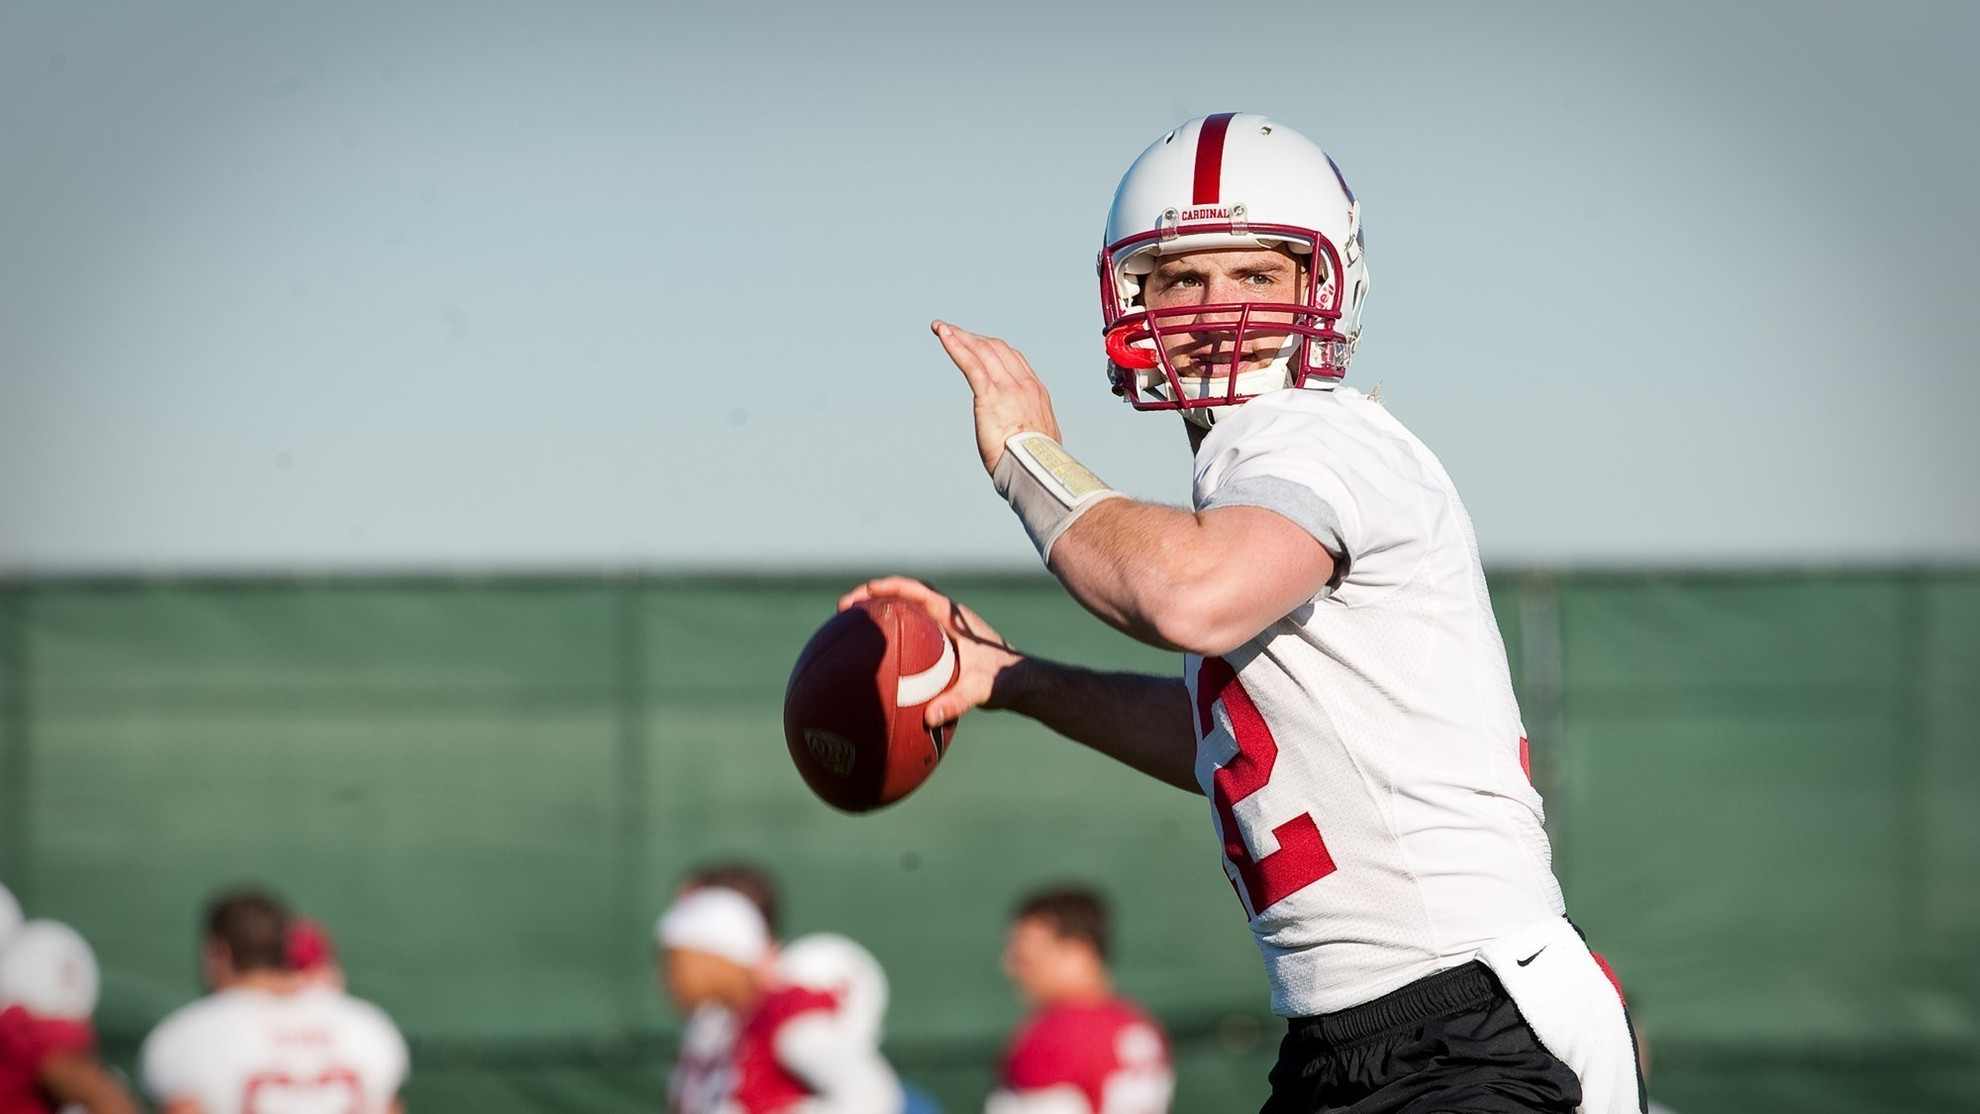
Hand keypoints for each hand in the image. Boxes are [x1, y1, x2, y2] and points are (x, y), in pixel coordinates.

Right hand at [838, 576, 1021, 725]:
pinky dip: (892, 631)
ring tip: (852, 623)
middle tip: (845, 606)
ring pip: (908, 611)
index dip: (890, 587)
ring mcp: (944, 628)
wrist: (1022, 683)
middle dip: (875, 596)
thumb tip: (929, 716)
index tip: (864, 592)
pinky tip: (876, 654)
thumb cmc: (1004, 681)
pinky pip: (912, 629)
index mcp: (953, 617)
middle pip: (905, 596)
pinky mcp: (943, 641)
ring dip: (882, 611)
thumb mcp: (980, 690)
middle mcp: (947, 617)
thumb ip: (957, 702)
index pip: (918, 592)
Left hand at [931, 320, 1062, 474]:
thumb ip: (1030, 430)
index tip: (977, 346)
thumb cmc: (1036, 464)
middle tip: (953, 332)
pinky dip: (954, 345)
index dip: (992, 348)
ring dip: (960, 336)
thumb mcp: (1038, 439)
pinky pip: (970, 363)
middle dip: (973, 338)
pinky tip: (942, 333)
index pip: (1013, 359)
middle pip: (996, 348)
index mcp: (1036, 392)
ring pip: (982, 351)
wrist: (1037, 470)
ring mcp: (1008, 387)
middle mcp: (1024, 384)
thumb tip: (1026, 439)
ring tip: (941, 328)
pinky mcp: (990, 395)